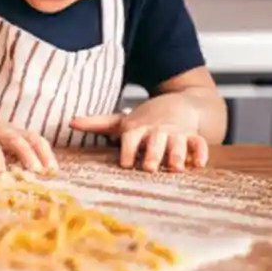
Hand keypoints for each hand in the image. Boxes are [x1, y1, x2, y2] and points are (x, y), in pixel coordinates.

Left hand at [71, 100, 208, 171]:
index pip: (131, 137)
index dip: (128, 150)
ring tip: (174, 167)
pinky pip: (199, 142)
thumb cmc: (145, 118)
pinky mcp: (193, 135)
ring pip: (178, 141)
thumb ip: (98, 124)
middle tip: (150, 167)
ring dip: (176, 153)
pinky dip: (200, 152)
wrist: (177, 103)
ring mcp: (176, 132)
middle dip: (153, 153)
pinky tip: (198, 164)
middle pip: (155, 140)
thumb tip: (70, 122)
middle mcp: (157, 130)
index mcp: (137, 128)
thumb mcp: (122, 120)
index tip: (126, 164)